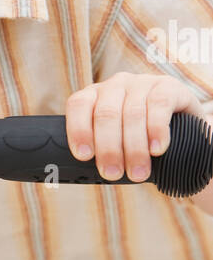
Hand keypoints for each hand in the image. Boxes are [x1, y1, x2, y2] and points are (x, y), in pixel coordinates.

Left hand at [65, 72, 207, 181]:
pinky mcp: (168, 85)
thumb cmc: (139, 136)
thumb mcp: (116, 138)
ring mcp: (142, 82)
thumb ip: (100, 148)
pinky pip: (160, 105)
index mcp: (95, 95)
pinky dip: (157, 130)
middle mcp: (116, 85)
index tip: (83, 156)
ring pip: (132, 113)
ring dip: (134, 147)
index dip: (79, 130)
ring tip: (137, 173)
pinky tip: (157, 149)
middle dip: (108, 148)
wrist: (181, 122)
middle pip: (106, 114)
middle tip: (112, 174)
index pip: (79, 105)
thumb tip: (81, 177)